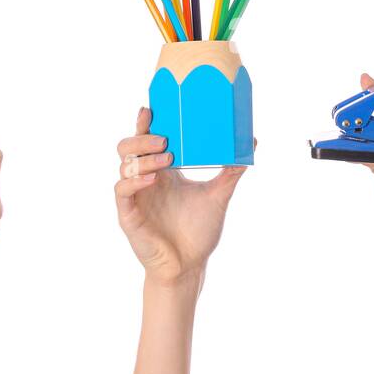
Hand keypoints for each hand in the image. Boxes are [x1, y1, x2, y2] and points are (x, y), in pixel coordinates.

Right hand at [113, 107, 248, 284]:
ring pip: (124, 165)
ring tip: (166, 158)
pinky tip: (153, 178)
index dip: (144, 123)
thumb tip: (251, 144)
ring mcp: (135, 196)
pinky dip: (135, 180)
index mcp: (163, 170)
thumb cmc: (199, 231)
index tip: (151, 108)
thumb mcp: (218, 195)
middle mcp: (145, 179)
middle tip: (164, 138)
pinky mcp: (128, 214)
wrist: (189, 266)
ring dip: (144, 158)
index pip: (146, 139)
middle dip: (142, 137)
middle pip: (128, 147)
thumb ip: (231, 170)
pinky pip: (122, 190)